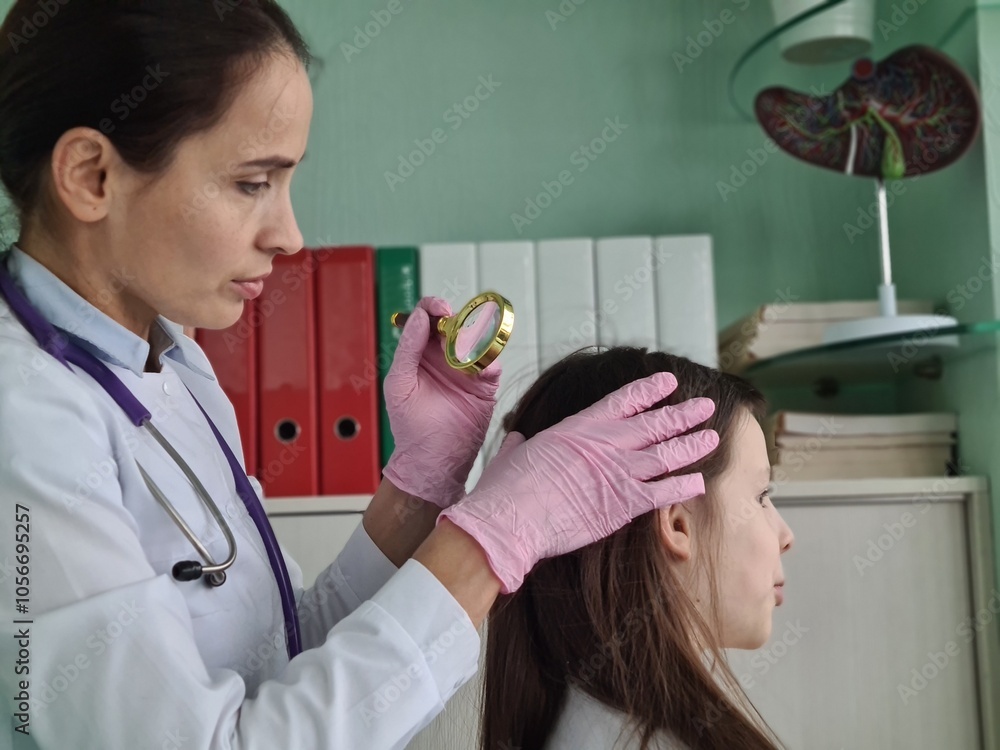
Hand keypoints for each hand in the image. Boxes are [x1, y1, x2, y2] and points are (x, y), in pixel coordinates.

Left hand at [382, 297, 501, 507]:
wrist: (433, 460)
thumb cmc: (410, 426)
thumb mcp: (399, 383)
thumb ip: (408, 349)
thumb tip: (420, 317)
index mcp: (419, 354)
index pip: (427, 318)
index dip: (434, 307)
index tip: (442, 309)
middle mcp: (443, 357)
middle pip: (455, 324)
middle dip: (459, 321)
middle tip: (458, 330)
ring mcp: (465, 370)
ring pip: (477, 340)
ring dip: (476, 340)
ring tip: (467, 352)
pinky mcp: (484, 386)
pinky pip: (492, 365)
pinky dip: (489, 363)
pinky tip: (479, 372)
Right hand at [438, 372, 717, 592]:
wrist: (510, 519)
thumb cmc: (505, 490)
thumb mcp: (512, 455)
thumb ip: (520, 444)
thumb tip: (517, 438)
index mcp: (578, 427)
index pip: (624, 400)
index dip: (650, 390)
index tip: (669, 382)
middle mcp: (604, 444)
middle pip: (655, 423)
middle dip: (684, 413)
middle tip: (705, 406)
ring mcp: (617, 473)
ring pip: (666, 454)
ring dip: (691, 445)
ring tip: (712, 437)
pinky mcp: (622, 505)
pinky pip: (663, 493)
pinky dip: (683, 486)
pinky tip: (699, 482)